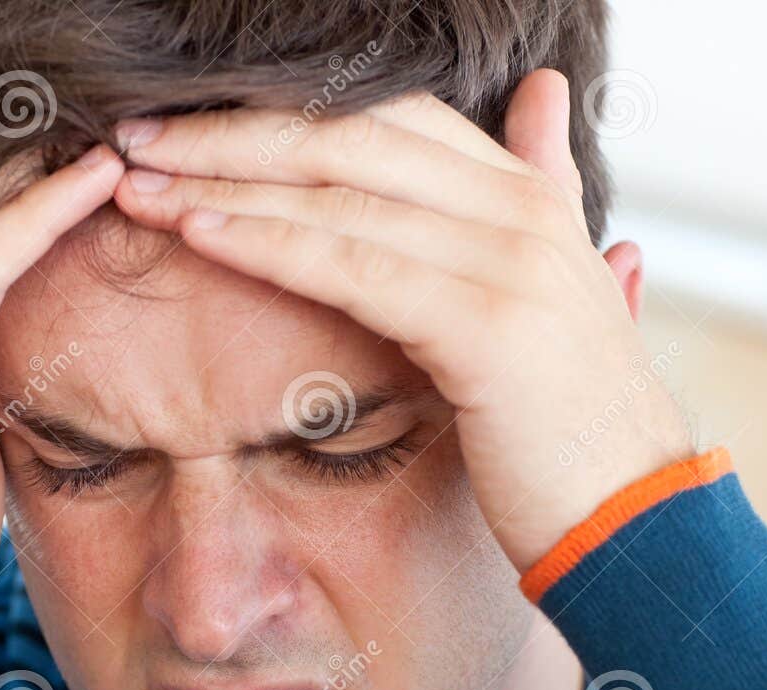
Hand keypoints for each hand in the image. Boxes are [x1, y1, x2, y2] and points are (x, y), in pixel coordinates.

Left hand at [110, 70, 695, 572]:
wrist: (632, 518)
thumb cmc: (568, 427)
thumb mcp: (558, 287)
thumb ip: (541, 188)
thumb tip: (545, 94)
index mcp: (526, 198)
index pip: (387, 118)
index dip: (281, 113)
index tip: (189, 125)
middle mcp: (519, 210)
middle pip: (348, 136)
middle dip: (231, 133)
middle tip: (134, 135)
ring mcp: (508, 259)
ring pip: (337, 192)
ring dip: (223, 182)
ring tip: (136, 182)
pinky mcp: (485, 322)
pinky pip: (350, 265)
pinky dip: (266, 243)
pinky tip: (196, 232)